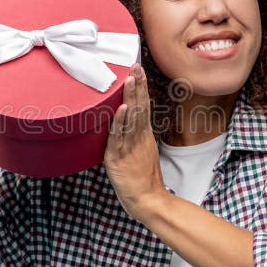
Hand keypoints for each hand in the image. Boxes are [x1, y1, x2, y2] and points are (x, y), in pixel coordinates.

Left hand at [104, 63, 167, 220]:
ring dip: (130, 97)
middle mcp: (138, 137)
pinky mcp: (118, 157)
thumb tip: (128, 121)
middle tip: (135, 66)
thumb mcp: (142, 151)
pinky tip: (122, 109)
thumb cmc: (143, 178)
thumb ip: (135, 135)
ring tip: (129, 79)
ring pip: (131, 118)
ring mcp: (129, 146)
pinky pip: (119, 137)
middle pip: (140, 107)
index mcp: (144, 134)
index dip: (141, 87)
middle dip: (138, 85)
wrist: (147, 200)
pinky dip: (121, 122)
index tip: (138, 69)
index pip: (144, 105)